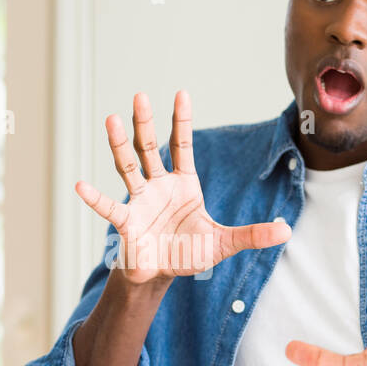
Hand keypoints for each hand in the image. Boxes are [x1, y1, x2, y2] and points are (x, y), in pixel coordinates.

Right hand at [75, 90, 291, 284]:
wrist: (162, 272)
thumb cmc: (188, 251)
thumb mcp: (224, 243)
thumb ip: (252, 235)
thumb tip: (286, 230)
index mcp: (183, 184)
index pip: (182, 145)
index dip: (182, 121)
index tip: (181, 93)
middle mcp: (158, 186)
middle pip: (150, 148)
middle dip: (145, 123)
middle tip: (139, 96)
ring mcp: (139, 201)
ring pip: (128, 167)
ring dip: (119, 145)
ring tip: (111, 119)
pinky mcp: (126, 222)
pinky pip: (109, 207)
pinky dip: (95, 198)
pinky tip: (80, 185)